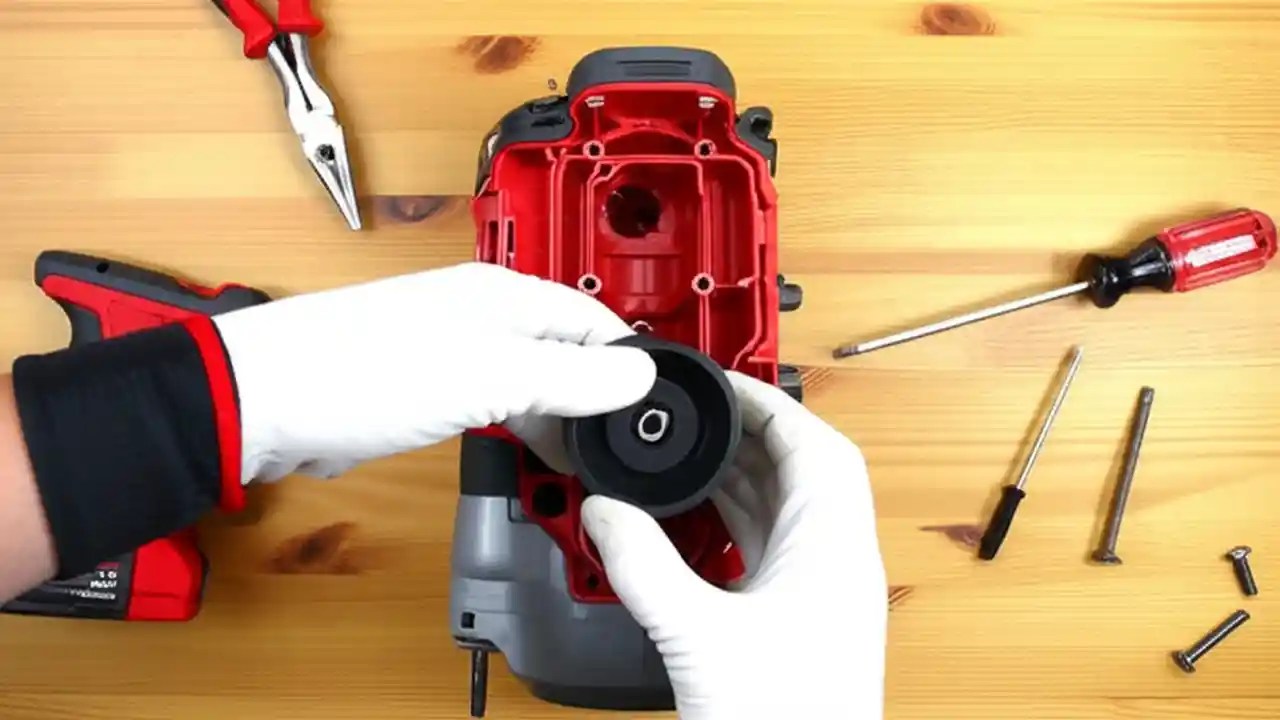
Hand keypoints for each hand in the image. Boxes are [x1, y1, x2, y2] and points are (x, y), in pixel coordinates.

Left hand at [213, 262, 656, 481]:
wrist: (264, 402)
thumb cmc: (364, 374)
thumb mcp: (488, 375)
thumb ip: (569, 376)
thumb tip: (639, 376)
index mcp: (503, 295)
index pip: (594, 319)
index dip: (630, 363)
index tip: (656, 409)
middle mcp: (482, 314)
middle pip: (565, 348)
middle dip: (596, 394)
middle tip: (621, 446)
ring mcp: (452, 348)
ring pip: (530, 377)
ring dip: (558, 414)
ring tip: (585, 457)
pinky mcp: (425, 385)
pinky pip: (493, 400)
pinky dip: (518, 423)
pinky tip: (528, 449)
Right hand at [582, 372, 886, 719]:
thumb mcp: (697, 636)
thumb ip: (643, 565)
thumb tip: (606, 512)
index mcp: (832, 549)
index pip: (816, 446)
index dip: (770, 404)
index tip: (724, 381)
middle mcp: (836, 564)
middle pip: (801, 472)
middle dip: (747, 436)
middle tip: (695, 416)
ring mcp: (822, 595)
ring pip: (785, 511)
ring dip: (740, 479)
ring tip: (686, 457)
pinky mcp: (801, 622)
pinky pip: (771, 549)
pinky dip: (735, 523)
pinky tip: (695, 522)